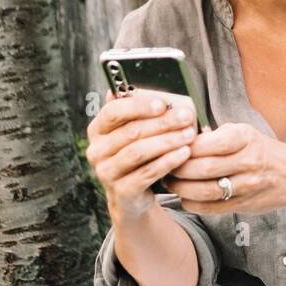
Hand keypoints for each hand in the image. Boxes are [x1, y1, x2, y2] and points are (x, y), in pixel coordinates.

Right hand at [86, 89, 198, 219]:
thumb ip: (141, 113)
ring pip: (138, 152)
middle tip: (187, 117)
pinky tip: (184, 153)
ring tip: (189, 135)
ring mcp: (106, 172)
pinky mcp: (120, 191)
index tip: (163, 103)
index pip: (113, 112)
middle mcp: (96, 150)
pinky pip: (147, 173)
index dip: (139, 106)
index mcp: (98, 129)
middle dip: (162, 123)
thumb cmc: (139, 156)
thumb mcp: (137, 133)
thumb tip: (150, 89)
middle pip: (131, 132)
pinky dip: (168, 161)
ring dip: (167, 141)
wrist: (133, 197)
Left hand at [163, 121, 285, 214]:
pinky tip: (184, 196)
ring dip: (180, 188)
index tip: (170, 145)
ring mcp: (247, 186)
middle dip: (176, 168)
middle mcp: (248, 162)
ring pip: (204, 191)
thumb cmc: (262, 150)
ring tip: (169, 182)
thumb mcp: (244, 133)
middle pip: (202, 168)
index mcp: (246, 139)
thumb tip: (181, 138)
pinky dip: (191, 203)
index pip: (208, 143)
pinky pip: (210, 208)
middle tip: (162, 165)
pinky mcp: (243, 205)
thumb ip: (215, 136)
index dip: (184, 146)